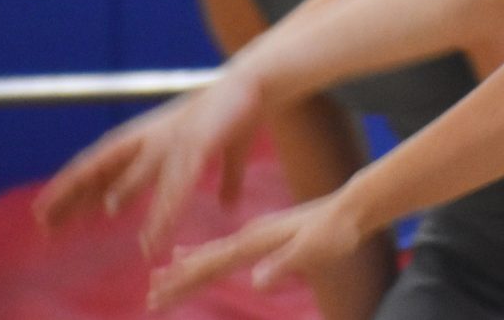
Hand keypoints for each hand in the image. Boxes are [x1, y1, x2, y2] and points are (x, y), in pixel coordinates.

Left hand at [33, 70, 265, 256]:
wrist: (260, 82)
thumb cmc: (239, 113)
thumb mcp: (226, 152)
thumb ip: (225, 179)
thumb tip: (229, 203)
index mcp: (151, 136)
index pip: (100, 163)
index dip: (72, 186)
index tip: (44, 213)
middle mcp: (153, 136)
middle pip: (103, 164)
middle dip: (72, 192)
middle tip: (42, 222)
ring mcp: (174, 138)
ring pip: (136, 170)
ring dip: (117, 193)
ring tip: (100, 216)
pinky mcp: (198, 143)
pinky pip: (176, 182)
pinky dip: (165, 209)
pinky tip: (156, 230)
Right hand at [147, 195, 363, 310]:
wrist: (352, 205)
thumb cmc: (337, 231)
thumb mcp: (314, 250)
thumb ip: (286, 264)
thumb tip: (257, 282)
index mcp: (256, 241)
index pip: (213, 266)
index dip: (185, 282)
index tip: (157, 298)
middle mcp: (249, 235)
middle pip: (205, 260)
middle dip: (177, 279)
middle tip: (150, 298)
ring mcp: (254, 233)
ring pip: (209, 254)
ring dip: (183, 268)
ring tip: (157, 277)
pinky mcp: (261, 235)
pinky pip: (221, 248)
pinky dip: (200, 254)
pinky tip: (188, 253)